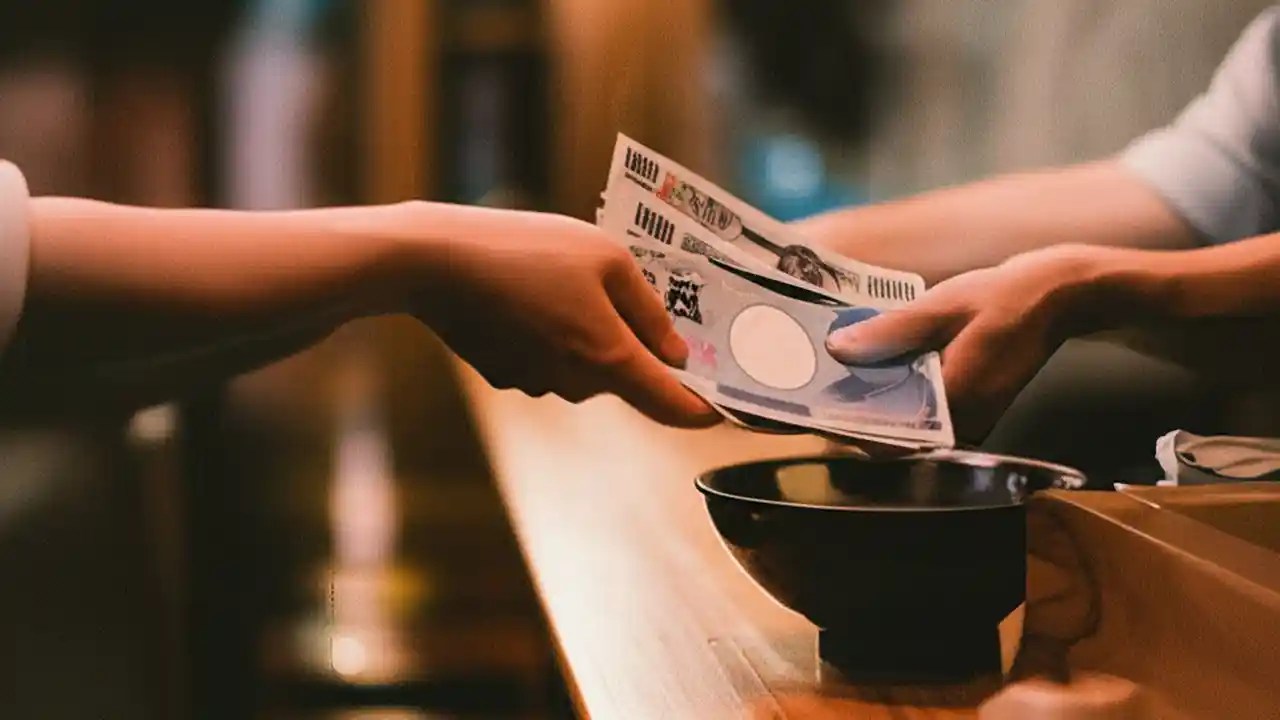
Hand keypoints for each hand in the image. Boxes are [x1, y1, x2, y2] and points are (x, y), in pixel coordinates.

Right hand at [410, 205, 718, 427]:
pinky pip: (548, 361)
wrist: (435, 263)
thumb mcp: (607, 259)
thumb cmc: (528, 250)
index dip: (704, 411)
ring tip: (567, 282)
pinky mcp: (506, 374)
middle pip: (626, 379)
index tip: (724, 408)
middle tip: (627, 296)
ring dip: (590, 336)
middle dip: (636, 348)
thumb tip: (676, 354)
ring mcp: (537, 383)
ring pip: (585, 368)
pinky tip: (530, 295)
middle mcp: (576, 382)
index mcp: (610, 357)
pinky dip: (552, 336)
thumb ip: (650, 311)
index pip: (672, 406)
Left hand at [826, 245, 1109, 439]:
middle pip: (897, 435)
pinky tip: (879, 367)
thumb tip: (839, 348)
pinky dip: (901, 393)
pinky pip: (926, 410)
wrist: (1057, 296)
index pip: (891, 441)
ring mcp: (970, 418)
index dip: (851, 430)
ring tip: (840, 376)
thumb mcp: (940, 307)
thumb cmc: (1004, 299)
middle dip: (858, 414)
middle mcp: (964, 422)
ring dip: (878, 403)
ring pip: (911, 424)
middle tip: (820, 388)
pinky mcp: (971, 407)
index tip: (818, 411)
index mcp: (956, 402)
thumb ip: (888, 332)